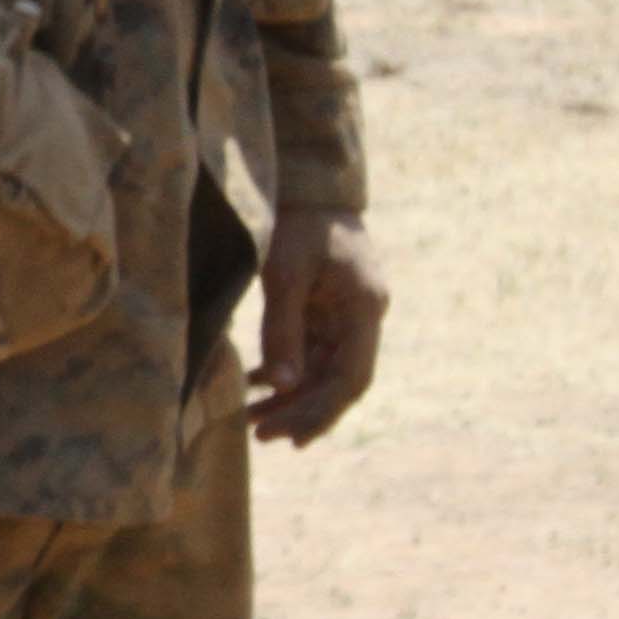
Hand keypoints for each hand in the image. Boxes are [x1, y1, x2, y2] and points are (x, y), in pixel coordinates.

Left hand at [249, 205, 387, 442]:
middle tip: (261, 435)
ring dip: (292, 397)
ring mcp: (349, 314)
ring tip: (254, 421)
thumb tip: (281, 385)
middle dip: (302, 412)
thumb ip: (283, 329)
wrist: (311, 182)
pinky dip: (288, 372)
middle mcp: (364, 316)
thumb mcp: (284, 272)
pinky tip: (258, 386)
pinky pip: (314, 352)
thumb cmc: (299, 220)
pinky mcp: (331, 309)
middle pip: (339, 381)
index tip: (287, 435)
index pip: (352, 377)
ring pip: (325, 371)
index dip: (320, 411)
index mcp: (364, 307)